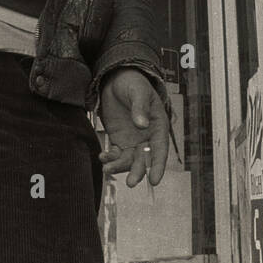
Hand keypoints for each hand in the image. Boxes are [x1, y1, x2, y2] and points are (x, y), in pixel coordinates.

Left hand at [97, 67, 169, 186]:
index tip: (155, 180)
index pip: (160, 149)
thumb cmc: (133, 83)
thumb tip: (142, 125)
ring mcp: (132, 140)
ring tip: (107, 168)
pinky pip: (116, 154)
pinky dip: (110, 158)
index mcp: (158, 126)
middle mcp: (147, 137)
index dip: (158, 165)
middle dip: (137, 172)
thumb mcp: (137, 92)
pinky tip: (102, 157)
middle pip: (144, 159)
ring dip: (119, 167)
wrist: (116, 79)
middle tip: (130, 183)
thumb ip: (140, 107)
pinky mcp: (119, 140)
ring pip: (128, 160)